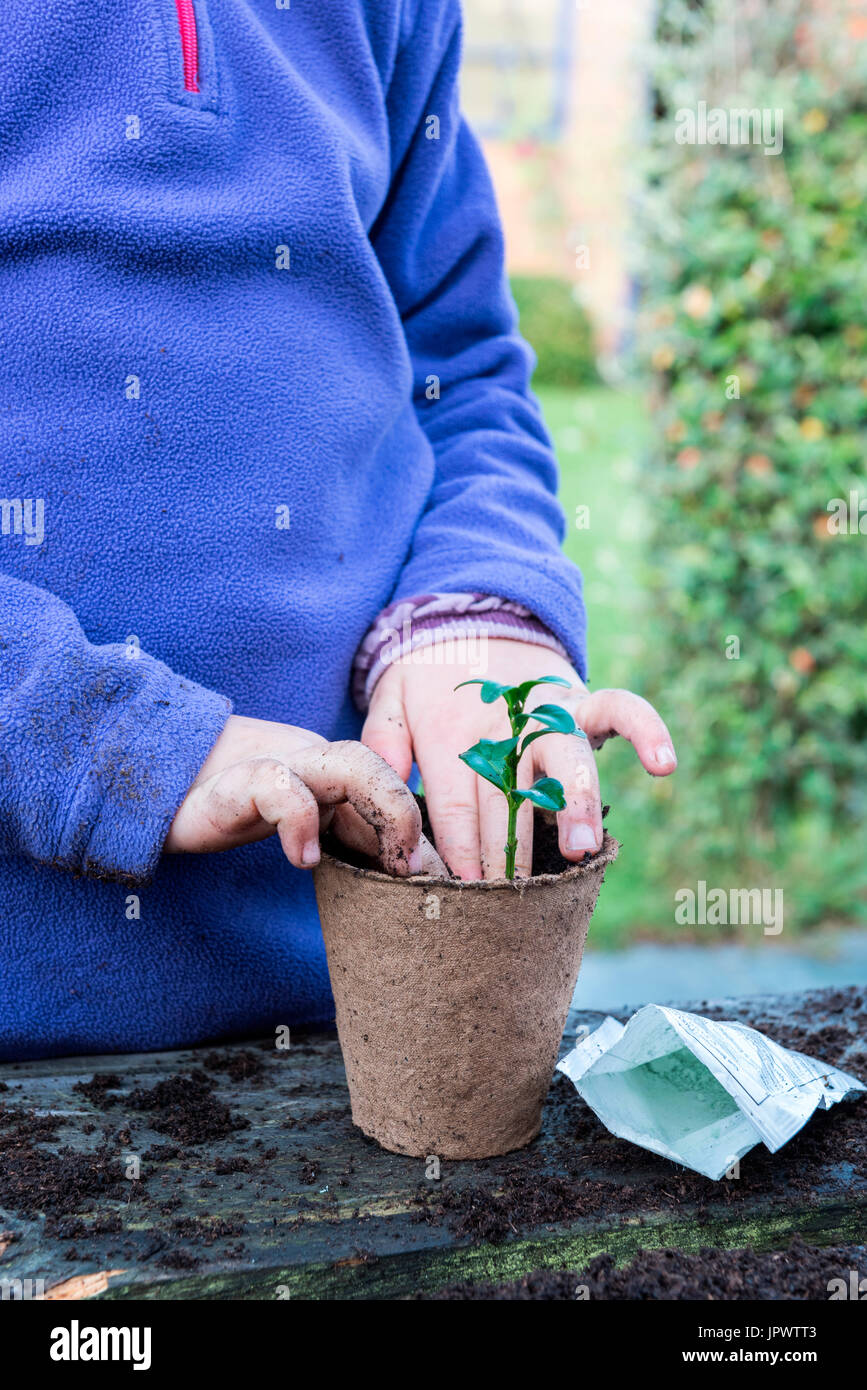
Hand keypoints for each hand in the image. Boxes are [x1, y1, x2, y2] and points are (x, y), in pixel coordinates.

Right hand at [165, 715, 423, 874]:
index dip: (420, 836)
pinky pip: (279, 785)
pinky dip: (300, 820)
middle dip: (409, 811)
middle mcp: (312, 763)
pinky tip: (303, 860)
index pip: (389, 791)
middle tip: (419, 871)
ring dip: (383, 807)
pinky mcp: (236, 784)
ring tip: (393, 864)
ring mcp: (277, 767)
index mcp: (331, 774)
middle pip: (377, 762)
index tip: (445, 886)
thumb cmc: (234, 808)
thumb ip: (351, 847)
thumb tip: (417, 881)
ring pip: (348, 762)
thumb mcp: (302, 831)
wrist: (152, 785)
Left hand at [359, 639, 676, 879]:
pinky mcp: (580, 697)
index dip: (460, 849)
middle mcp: (502, 723)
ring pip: (564, 760)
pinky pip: (618, 707)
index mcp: (450, 729)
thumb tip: (388, 783)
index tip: (464, 890)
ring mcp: (544, 710)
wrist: (468, 618)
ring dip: (574, 804)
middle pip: (508, 794)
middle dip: (510, 848)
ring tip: (580, 849)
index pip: (455, 802)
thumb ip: (383, 740)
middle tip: (512, 895)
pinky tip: (663, 765)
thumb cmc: (427, 676)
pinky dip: (645, 729)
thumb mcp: (390, 698)